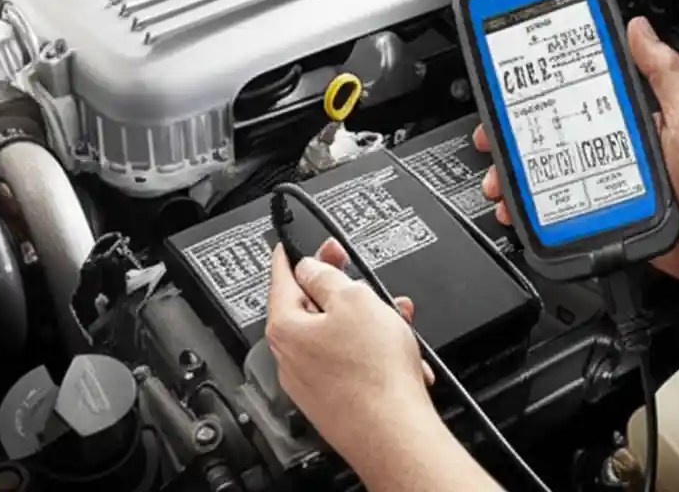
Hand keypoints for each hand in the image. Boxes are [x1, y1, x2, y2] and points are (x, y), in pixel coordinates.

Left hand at [265, 240, 433, 467]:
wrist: (396, 434)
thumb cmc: (374, 376)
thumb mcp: (354, 300)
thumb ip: (327, 276)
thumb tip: (311, 268)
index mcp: (285, 328)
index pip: (281, 279)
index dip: (291, 254)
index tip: (288, 244)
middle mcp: (291, 358)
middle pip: (312, 308)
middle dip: (344, 291)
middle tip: (360, 277)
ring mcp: (311, 383)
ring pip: (337, 336)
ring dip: (366, 321)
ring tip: (394, 318)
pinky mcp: (333, 401)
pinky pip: (350, 364)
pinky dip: (373, 352)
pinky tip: (398, 353)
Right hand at [475, 16, 678, 295]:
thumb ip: (664, 72)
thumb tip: (639, 28)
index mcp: (632, 115)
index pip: (577, 93)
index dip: (540, 89)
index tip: (511, 83)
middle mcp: (614, 145)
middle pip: (550, 133)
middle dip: (512, 134)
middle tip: (491, 136)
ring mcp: (604, 181)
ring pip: (545, 172)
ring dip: (514, 174)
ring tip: (498, 179)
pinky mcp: (600, 213)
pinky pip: (558, 208)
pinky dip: (531, 211)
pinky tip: (517, 210)